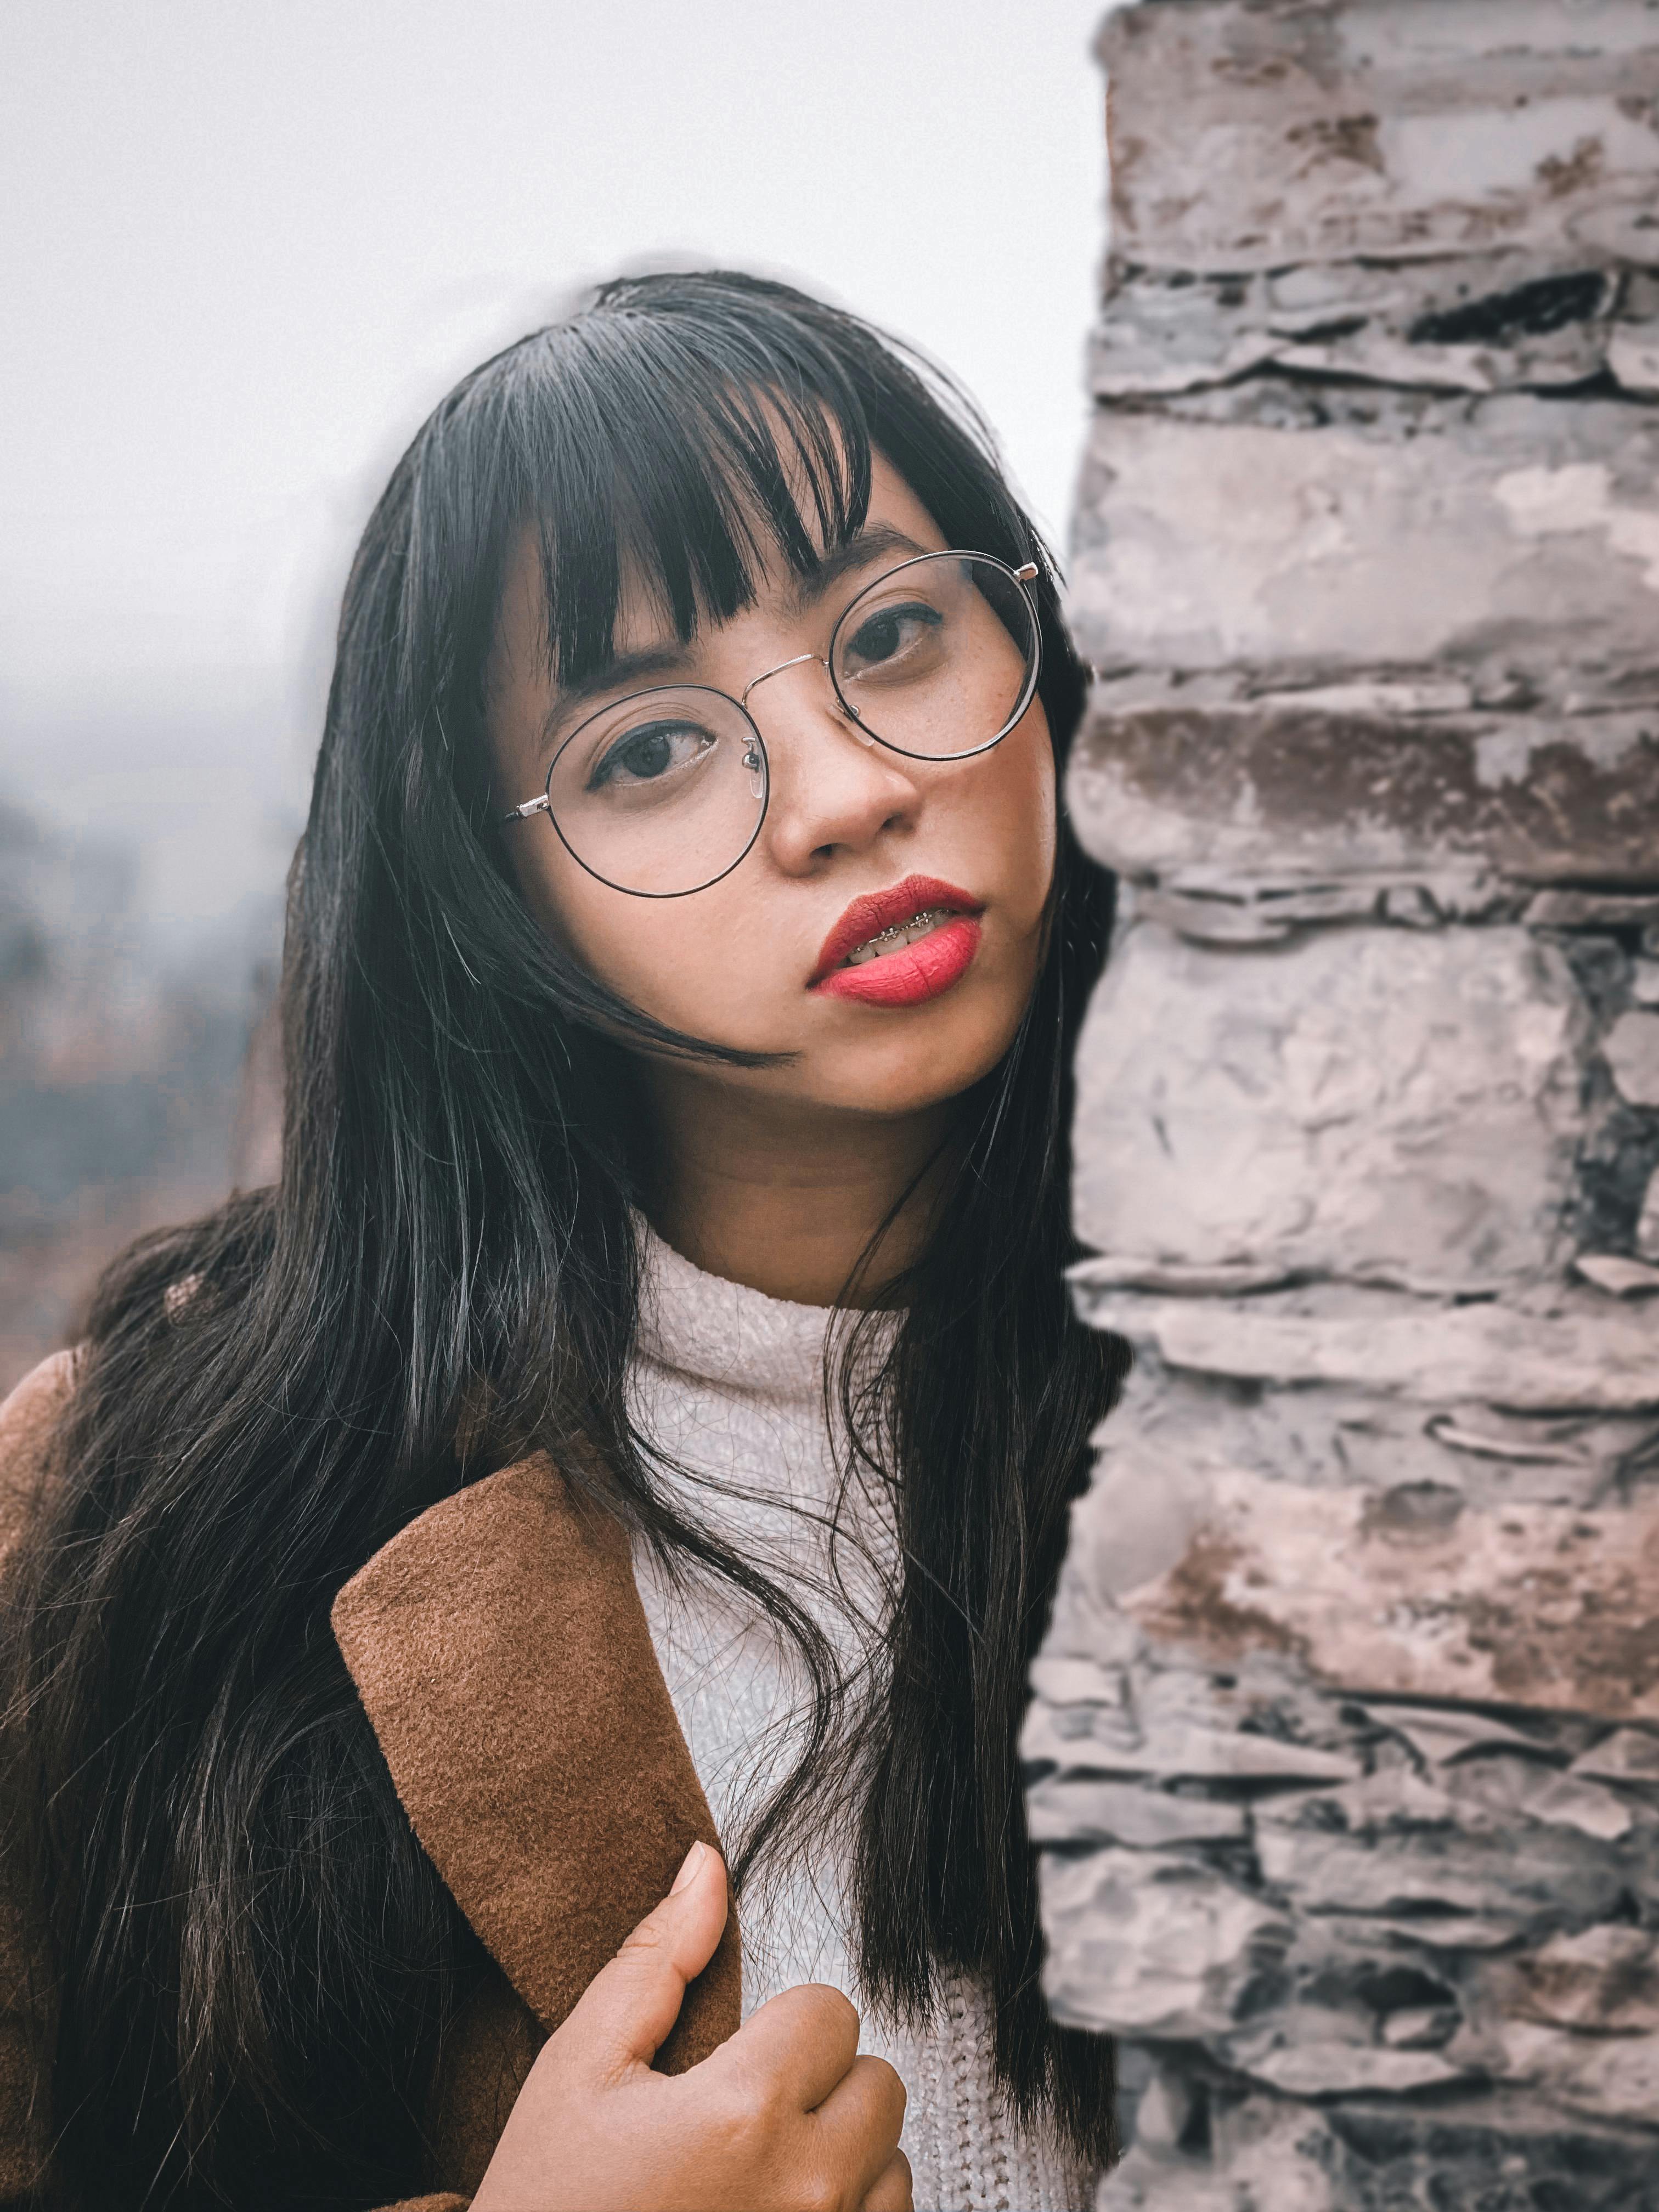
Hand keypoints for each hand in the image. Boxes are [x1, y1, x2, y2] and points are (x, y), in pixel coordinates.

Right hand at [470, 1841, 910, 2211]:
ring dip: (841, 2159)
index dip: (780, 2026)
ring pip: (891, 2165)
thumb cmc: (550, 2200)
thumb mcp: (580, 2066)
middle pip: (880, 2084)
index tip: (730, 2065)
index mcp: (743, 2112)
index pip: (832, 2011)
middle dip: (820, 2086)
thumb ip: (657, 1957)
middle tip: (745, 2118)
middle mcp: (805, 2190)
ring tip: (756, 2177)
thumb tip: (707, 1865)